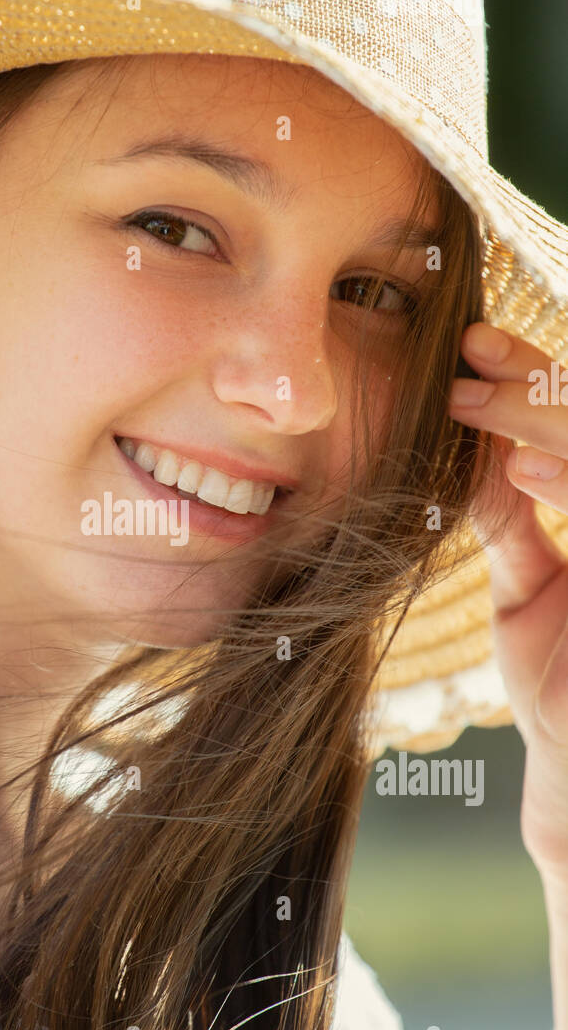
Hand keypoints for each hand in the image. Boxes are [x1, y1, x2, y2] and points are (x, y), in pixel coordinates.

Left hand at [449, 323, 567, 885]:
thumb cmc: (558, 681)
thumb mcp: (528, 590)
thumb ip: (512, 522)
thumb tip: (476, 450)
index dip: (536, 376)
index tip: (473, 348)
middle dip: (538, 382)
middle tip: (471, 357)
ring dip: (549, 421)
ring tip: (478, 407)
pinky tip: (526, 472)